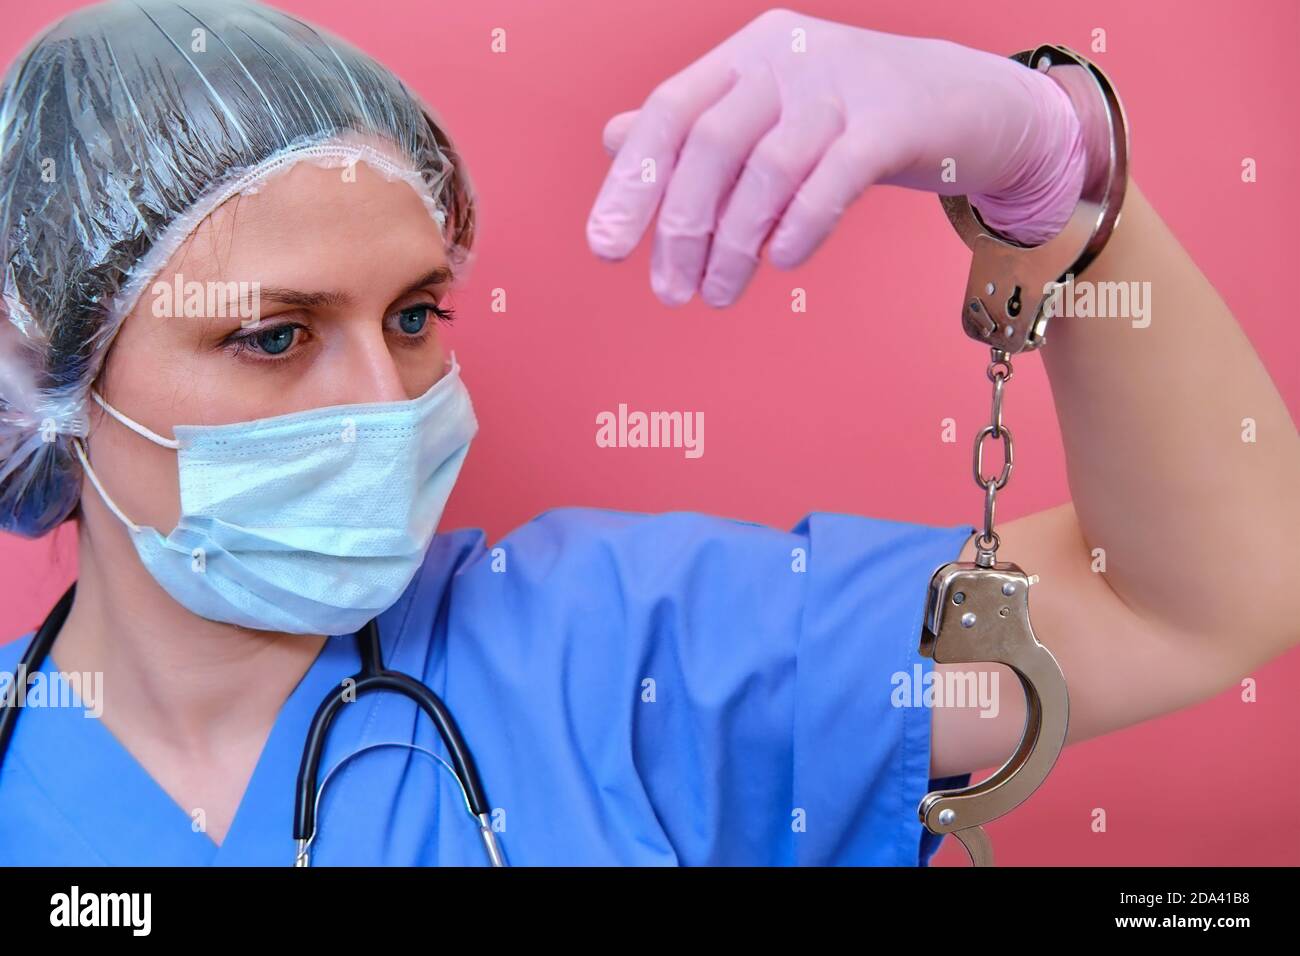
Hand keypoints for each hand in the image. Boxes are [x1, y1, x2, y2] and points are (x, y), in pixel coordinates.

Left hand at [586, 8, 1084, 306]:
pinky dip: (800, 228)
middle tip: (669, 291)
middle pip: (712, 143)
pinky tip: (783, 264)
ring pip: (769, 168)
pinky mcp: (896, 121)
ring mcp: (846, 84)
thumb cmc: (848, 117)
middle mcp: (789, 57)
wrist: (965, 101)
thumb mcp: (766, 115)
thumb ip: (693, 126)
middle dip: (680, 226)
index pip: (670, 112)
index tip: (605, 249)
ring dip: (734, 245)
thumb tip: (614, 141)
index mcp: (746, 54)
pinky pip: (834, 180)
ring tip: (718, 296)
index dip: (633, 182)